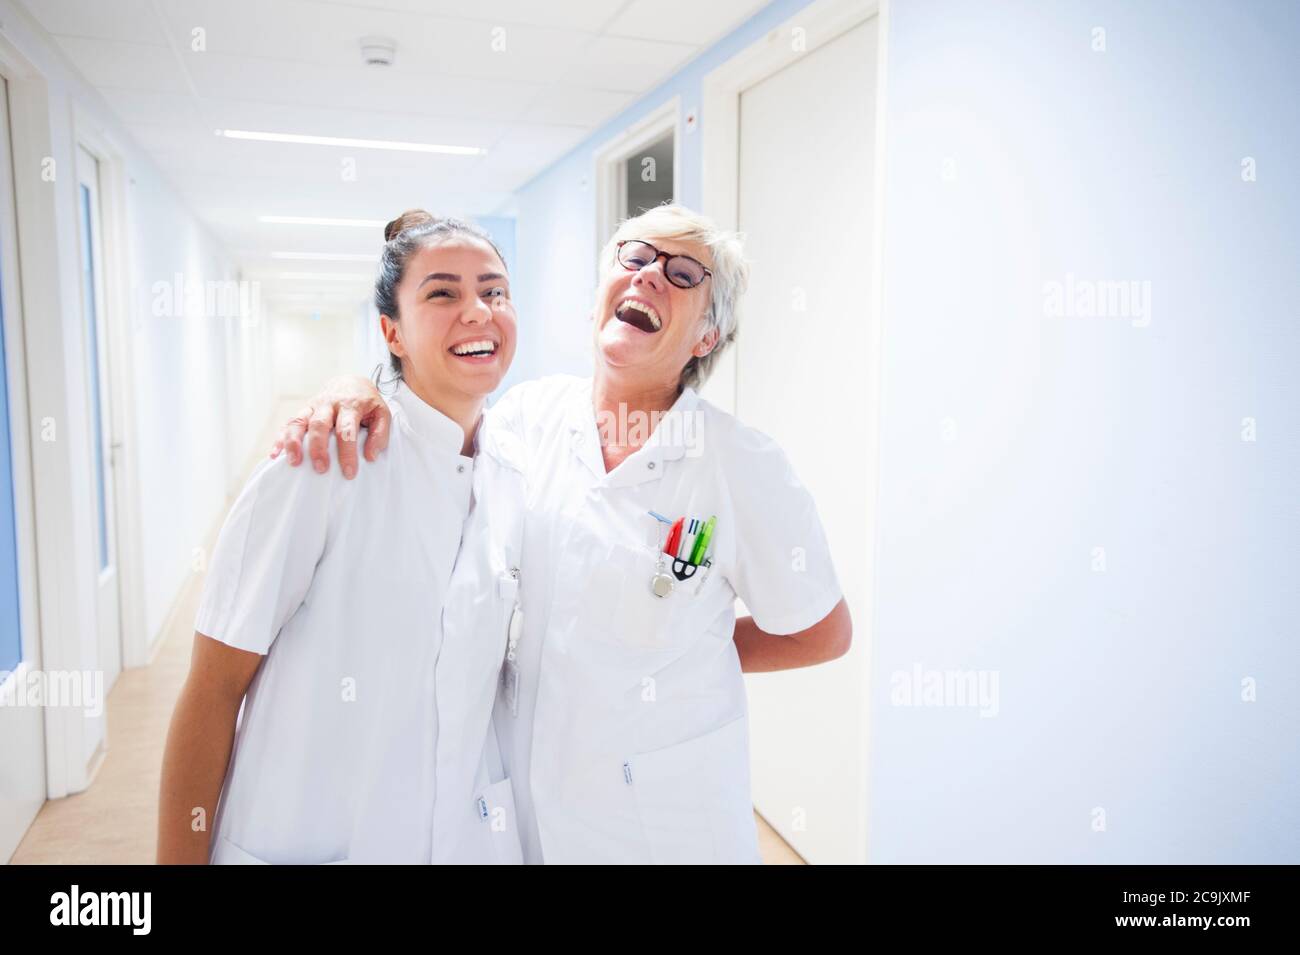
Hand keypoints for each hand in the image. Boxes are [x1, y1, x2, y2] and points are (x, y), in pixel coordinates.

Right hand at [269, 375, 389, 478]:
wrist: (351, 383)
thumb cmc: (367, 404)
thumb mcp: (382, 414)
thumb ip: (380, 434)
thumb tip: (370, 456)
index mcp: (350, 405)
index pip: (347, 430)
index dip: (347, 452)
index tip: (349, 473)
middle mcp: (328, 404)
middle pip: (319, 425)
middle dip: (318, 448)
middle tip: (321, 469)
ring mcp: (313, 406)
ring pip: (298, 422)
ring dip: (293, 442)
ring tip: (293, 462)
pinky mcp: (303, 411)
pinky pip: (288, 423)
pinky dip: (280, 438)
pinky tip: (275, 454)